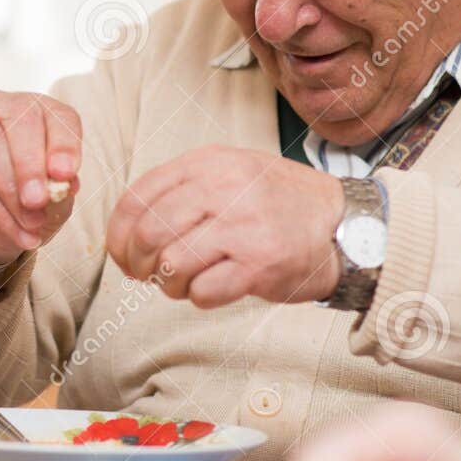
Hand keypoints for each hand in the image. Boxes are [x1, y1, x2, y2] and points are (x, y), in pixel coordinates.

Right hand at [0, 91, 82, 277]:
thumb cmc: (20, 207)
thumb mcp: (51, 205)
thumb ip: (61, 191)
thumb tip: (64, 183)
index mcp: (36, 114)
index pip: (56, 115)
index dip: (64, 143)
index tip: (66, 174)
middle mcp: (0, 111)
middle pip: (19, 119)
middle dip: (32, 163)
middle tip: (40, 200)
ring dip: (12, 190)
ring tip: (31, 223)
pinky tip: (16, 231)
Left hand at [105, 146, 343, 303]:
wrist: (341, 222)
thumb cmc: (275, 202)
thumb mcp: (229, 173)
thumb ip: (180, 190)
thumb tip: (126, 232)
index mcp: (208, 163)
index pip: (136, 199)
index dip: (119, 235)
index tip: (123, 255)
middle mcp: (223, 189)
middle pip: (148, 235)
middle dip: (139, 265)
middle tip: (149, 276)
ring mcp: (242, 226)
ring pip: (171, 265)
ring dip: (168, 284)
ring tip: (183, 284)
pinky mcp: (259, 264)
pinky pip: (202, 291)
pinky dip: (198, 297)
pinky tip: (212, 289)